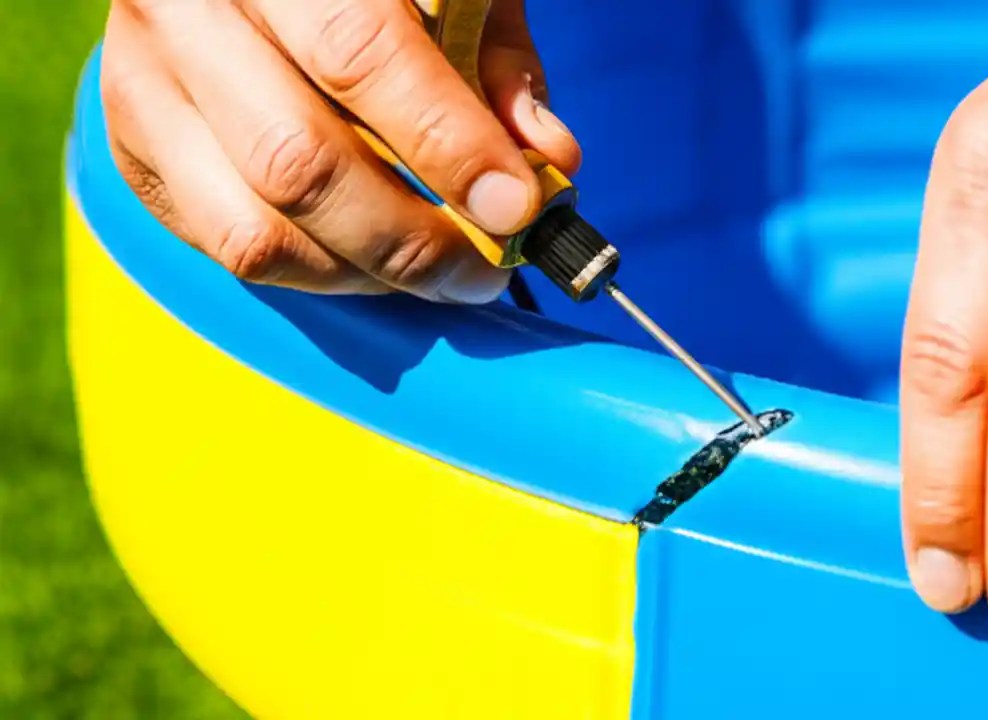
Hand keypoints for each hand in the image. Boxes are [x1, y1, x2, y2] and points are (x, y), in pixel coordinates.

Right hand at [101, 0, 579, 301]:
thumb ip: (492, 59)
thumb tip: (546, 159)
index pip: (360, 54)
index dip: (447, 143)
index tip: (517, 207)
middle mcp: (189, 12)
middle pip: (299, 161)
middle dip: (413, 239)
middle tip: (485, 266)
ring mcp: (148, 86)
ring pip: (258, 228)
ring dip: (370, 275)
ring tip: (440, 271)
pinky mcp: (137, 150)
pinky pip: (232, 250)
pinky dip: (322, 274)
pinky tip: (374, 260)